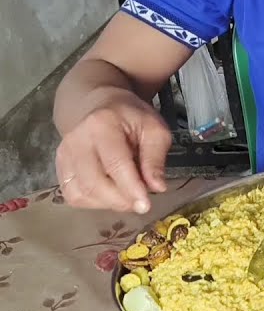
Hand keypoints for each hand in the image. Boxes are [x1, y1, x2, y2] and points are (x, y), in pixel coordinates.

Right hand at [55, 91, 170, 213]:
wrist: (98, 104)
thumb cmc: (130, 117)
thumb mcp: (154, 128)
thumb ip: (156, 158)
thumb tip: (157, 188)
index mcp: (103, 125)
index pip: (116, 163)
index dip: (131, 188)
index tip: (145, 206)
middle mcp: (77, 140)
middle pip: (94, 183)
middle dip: (120, 200)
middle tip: (140, 202)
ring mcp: (64, 154)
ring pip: (81, 193)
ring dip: (108, 203)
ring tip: (127, 195)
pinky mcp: (59, 167)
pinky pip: (73, 195)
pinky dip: (93, 202)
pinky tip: (110, 194)